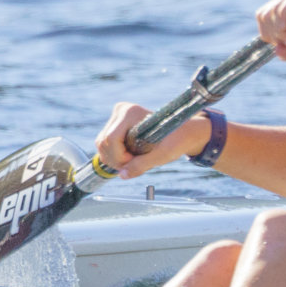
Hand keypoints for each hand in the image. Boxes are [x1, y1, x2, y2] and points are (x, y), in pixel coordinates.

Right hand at [94, 101, 211, 179]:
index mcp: (130, 113)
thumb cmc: (176, 140)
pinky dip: (114, 155)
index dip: (119, 157)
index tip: (133, 162)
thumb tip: (121, 175)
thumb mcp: (161, 156)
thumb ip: (140, 165)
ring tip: (133, 161)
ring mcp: (117, 116)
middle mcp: (121, 110)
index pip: (111, 139)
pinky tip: (129, 156)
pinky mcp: (116, 123)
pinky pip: (105, 143)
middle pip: (103, 142)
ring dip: (114, 158)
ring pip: (102, 144)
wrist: (183, 131)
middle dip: (116, 159)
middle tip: (133, 165)